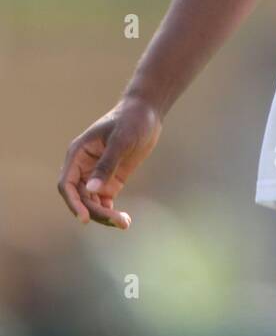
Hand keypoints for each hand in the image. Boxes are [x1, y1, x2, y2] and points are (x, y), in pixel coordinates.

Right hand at [57, 96, 161, 229]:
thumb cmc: (132, 120)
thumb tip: (91, 189)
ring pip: (92, 202)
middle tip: (117, 221)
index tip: (85, 219)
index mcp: (78, 154)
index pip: (67, 184)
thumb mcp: (121, 140)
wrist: (147, 113)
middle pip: (81, 198)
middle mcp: (83, 166)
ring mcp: (96, 174)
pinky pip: (104, 200)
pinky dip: (110, 211)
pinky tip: (123, 219)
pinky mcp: (111, 179)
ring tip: (124, 223)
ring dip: (104, 215)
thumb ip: (107, 164)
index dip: (73, 203)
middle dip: (95, 212)